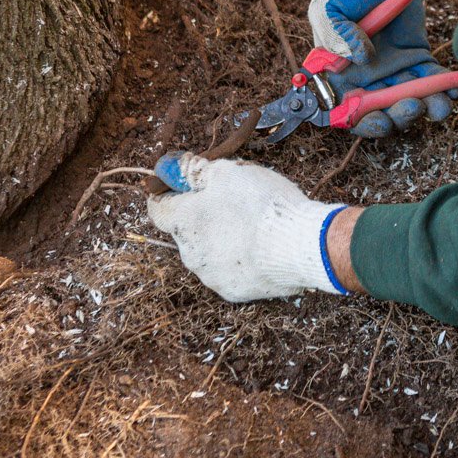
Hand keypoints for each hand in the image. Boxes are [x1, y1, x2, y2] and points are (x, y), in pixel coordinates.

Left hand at [146, 154, 348, 301]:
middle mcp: (190, 254)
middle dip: (203, 214)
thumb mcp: (228, 172)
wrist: (299, 246)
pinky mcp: (234, 291)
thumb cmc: (261, 204)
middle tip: (232, 199)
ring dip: (222, 237)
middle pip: (187, 230)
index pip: (158, 209)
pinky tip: (262, 246)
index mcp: (183, 223)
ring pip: (209, 251)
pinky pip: (231, 269)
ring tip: (253, 224)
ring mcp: (212, 277)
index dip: (168, 192)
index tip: (181, 183)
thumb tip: (173, 165)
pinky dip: (241, 257)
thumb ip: (195, 170)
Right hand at [308, 0, 457, 136]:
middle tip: (412, 106)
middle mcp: (368, 83)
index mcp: (341, 79)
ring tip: (440, 105)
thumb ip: (337, 36)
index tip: (381, 122)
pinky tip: (456, 87)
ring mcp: (395, 74)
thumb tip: (361, 59)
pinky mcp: (418, 61)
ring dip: (427, 108)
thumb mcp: (328, 10)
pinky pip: (433, 79)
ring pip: (412, 101)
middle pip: (385, 113)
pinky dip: (446, 87)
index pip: (350, 114)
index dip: (365, 123)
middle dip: (401, 117)